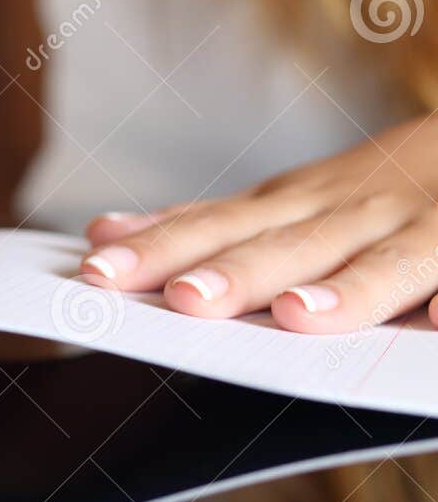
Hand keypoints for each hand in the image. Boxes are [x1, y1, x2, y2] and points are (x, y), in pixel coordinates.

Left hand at [79, 115, 437, 332]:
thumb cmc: (375, 188)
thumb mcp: (286, 197)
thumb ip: (205, 222)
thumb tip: (101, 233)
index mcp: (294, 207)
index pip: (215, 227)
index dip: (158, 248)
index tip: (96, 270)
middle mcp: (349, 212)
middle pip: (287, 245)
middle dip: (235, 272)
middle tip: (185, 299)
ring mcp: (421, 227)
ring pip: (385, 262)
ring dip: (343, 289)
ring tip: (297, 313)